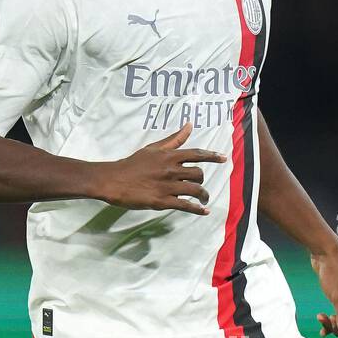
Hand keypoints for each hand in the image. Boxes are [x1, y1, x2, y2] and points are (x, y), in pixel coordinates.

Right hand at [95, 122, 223, 214]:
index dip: (212, 156)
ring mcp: (167, 186)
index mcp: (169, 156)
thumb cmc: (133, 164)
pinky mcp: (162, 201)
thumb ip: (173, 139)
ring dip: (203, 195)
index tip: (224, 158)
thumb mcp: (153, 148)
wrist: (114, 180)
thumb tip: (189, 126)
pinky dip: (197, 209)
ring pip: (194, 190)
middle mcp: (171, 170)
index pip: (196, 154)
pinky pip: (185, 205)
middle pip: (198, 174)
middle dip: (202, 180)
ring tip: (204, 199)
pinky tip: (204, 211)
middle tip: (200, 186)